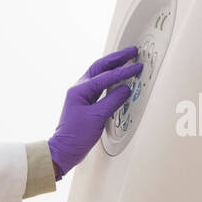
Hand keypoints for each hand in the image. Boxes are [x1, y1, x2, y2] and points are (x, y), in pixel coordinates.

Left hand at [47, 46, 142, 179]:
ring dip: (114, 65)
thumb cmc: (75, 135)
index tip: (137, 65)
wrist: (64, 149)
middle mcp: (79, 88)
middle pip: (101, 66)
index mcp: (80, 89)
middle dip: (117, 58)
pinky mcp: (86, 101)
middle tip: (132, 51)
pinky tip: (118, 77)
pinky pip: (100, 84)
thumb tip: (125, 89)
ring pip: (100, 73)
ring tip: (127, 59)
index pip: (107, 76)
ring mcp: (82, 94)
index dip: (124, 71)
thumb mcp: (97, 117)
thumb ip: (113, 101)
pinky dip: (111, 77)